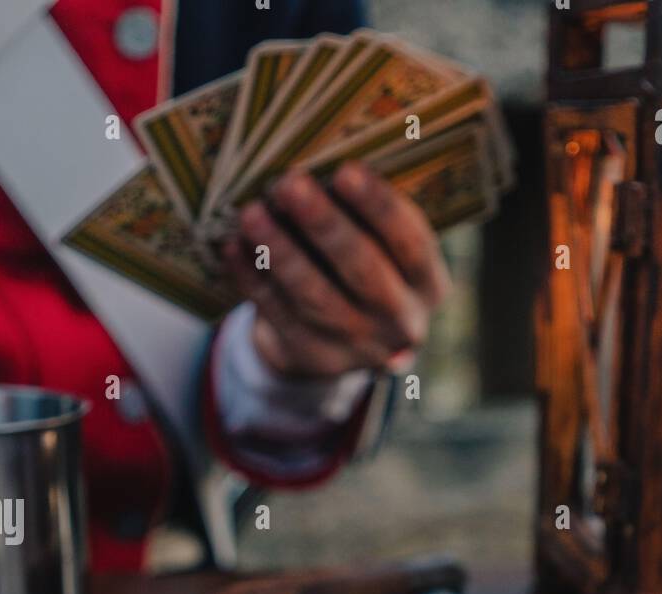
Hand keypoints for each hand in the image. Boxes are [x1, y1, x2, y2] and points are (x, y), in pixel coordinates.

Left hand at [225, 162, 450, 377]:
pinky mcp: (315, 358)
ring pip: (316, 297)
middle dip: (324, 224)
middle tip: (289, 185)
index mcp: (427, 283)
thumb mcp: (384, 247)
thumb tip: (316, 166)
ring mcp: (358, 347)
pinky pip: (280, 316)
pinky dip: (254, 280)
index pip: (411, 243)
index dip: (379, 207)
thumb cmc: (364, 267)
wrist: (345, 342)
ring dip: (281, 253)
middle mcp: (400, 320)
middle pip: (362, 269)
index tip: (346, 170)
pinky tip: (234, 248)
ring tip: (252, 214)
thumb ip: (365, 216)